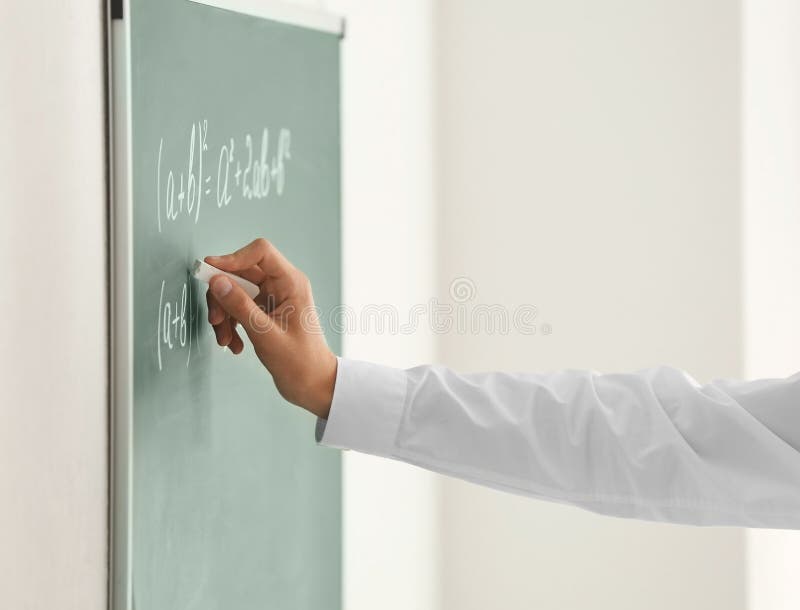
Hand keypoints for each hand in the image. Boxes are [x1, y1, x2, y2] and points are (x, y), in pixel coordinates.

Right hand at [204, 238, 336, 418]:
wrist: (312, 385)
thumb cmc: (300, 362)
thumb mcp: (265, 334)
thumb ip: (240, 306)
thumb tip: (216, 281)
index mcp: (291, 283)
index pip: (260, 252)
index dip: (233, 258)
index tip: (210, 272)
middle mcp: (282, 285)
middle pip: (241, 273)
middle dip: (223, 296)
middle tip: (215, 321)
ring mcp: (272, 298)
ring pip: (235, 291)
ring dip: (224, 314)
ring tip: (224, 339)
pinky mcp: (264, 311)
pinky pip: (238, 307)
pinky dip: (230, 324)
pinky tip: (233, 344)